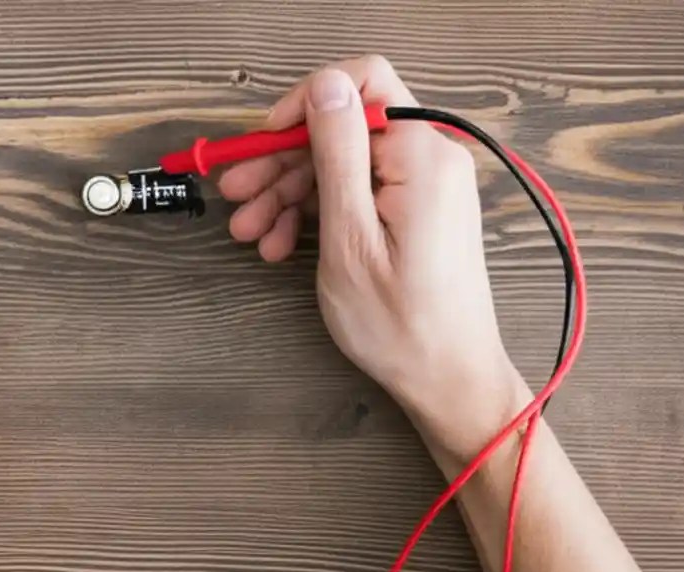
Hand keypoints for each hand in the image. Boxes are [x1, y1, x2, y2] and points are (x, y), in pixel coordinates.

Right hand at [219, 56, 529, 461]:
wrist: (447, 379)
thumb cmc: (399, 323)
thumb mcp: (349, 237)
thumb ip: (337, 154)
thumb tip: (325, 84)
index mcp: (421, 156)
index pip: (362, 81)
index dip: (305, 102)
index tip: (263, 140)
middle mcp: (430, 159)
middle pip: (343, 126)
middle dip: (283, 158)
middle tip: (235, 196)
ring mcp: (424, 185)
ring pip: (342, 162)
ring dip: (289, 192)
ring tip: (251, 234)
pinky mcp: (415, 209)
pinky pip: (358, 191)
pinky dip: (316, 212)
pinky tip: (282, 245)